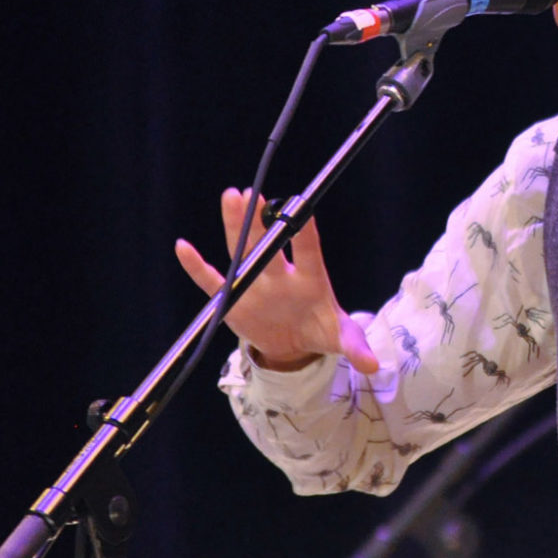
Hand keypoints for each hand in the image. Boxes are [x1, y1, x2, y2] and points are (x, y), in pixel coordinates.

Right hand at [174, 189, 379, 373]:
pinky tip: (183, 247)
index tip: (300, 208)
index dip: (304, 232)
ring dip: (235, 227)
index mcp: (310, 278)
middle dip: (258, 221)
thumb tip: (373, 364)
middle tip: (249, 193)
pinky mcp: (233, 299)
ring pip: (241, 252)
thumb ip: (355, 346)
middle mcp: (280, 274)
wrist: (293, 346)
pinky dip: (197, 267)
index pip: (307, 250)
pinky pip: (211, 281)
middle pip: (267, 244)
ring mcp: (255, 283)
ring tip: (230, 197)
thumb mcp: (339, 339)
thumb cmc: (320, 331)